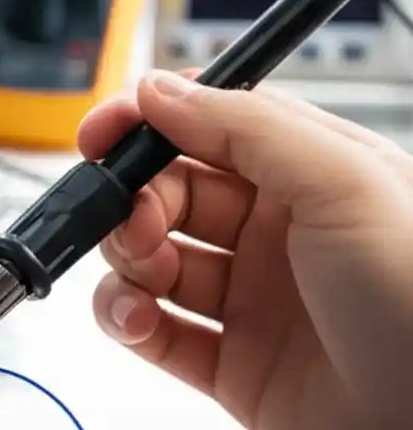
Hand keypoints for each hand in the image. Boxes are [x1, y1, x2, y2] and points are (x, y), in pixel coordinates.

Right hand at [79, 69, 412, 429]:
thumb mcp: (350, 185)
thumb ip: (250, 125)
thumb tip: (162, 89)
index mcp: (312, 175)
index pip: (211, 124)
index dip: (152, 120)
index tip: (105, 130)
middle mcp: (280, 233)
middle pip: (170, 190)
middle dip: (135, 196)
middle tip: (137, 216)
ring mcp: (254, 300)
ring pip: (152, 258)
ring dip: (127, 258)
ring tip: (145, 273)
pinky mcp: (232, 365)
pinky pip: (153, 330)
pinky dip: (126, 319)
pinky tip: (138, 318)